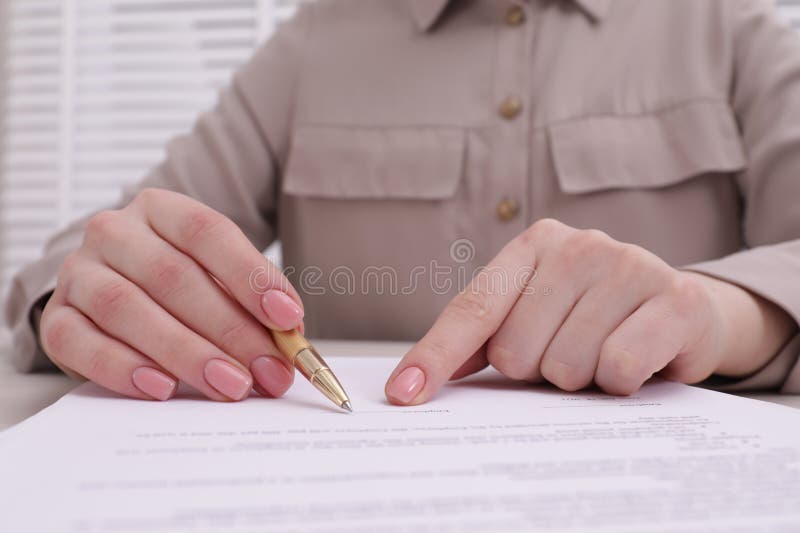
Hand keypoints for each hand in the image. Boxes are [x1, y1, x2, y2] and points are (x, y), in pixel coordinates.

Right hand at [40, 189, 303, 401]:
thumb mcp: (218, 276)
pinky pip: (81, 343)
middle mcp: (114, 232)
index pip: (207, 233)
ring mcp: (79, 273)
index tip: (287, 319)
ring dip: (185, 353)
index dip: (250, 276)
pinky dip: (122, 368)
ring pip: (127, 308)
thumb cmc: (179, 282)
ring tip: (230, 385)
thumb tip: (289, 341)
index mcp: (161, 209)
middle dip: (230, 329)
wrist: (110, 288)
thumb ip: (251, 301)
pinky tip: (163, 389)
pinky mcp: (57, 317)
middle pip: (172, 277)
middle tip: (269, 370)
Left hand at [385, 219, 794, 403]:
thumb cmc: (594, 319)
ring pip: (565, 366)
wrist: (682, 311)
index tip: (403, 395)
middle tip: (569, 355)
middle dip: (538, 370)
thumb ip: (484, 338)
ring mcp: (629, 265)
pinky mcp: (675, 298)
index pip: (473, 309)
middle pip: (516, 350)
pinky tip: (636, 364)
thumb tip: (414, 380)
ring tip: (603, 356)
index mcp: (533, 246)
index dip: (435, 356)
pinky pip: (617, 368)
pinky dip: (620, 383)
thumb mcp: (537, 317)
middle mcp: (578, 246)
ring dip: (582, 379)